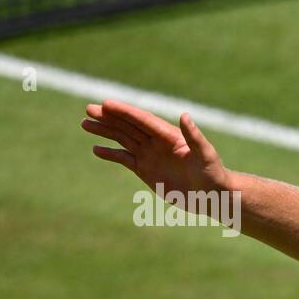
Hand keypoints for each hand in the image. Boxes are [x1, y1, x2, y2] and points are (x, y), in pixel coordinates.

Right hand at [81, 99, 230, 200]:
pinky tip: (97, 149)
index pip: (142, 120)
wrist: (212, 195)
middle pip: (128, 126)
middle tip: (88, 109)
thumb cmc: (213, 173)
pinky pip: (125, 159)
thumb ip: (194, 136)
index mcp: (169, 135)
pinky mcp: (146, 170)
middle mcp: (157, 142)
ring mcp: (150, 155)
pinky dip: (111, 154)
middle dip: (109, 118)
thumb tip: (185, 115)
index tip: (106, 104)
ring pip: (123, 139)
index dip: (125, 112)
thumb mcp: (205, 154)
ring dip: (105, 132)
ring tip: (85, 124)